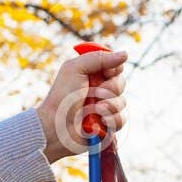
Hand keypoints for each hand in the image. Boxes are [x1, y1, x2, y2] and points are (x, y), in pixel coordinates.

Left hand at [38, 48, 129, 162]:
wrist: (56, 127)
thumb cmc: (61, 97)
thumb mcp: (75, 69)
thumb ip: (99, 58)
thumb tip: (125, 54)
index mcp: (91, 75)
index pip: (115, 67)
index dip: (114, 70)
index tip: (105, 74)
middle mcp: (99, 89)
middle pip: (121, 83)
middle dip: (109, 89)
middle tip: (94, 93)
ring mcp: (104, 107)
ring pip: (122, 102)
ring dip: (108, 106)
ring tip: (93, 110)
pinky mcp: (107, 124)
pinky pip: (121, 119)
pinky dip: (111, 120)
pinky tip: (99, 122)